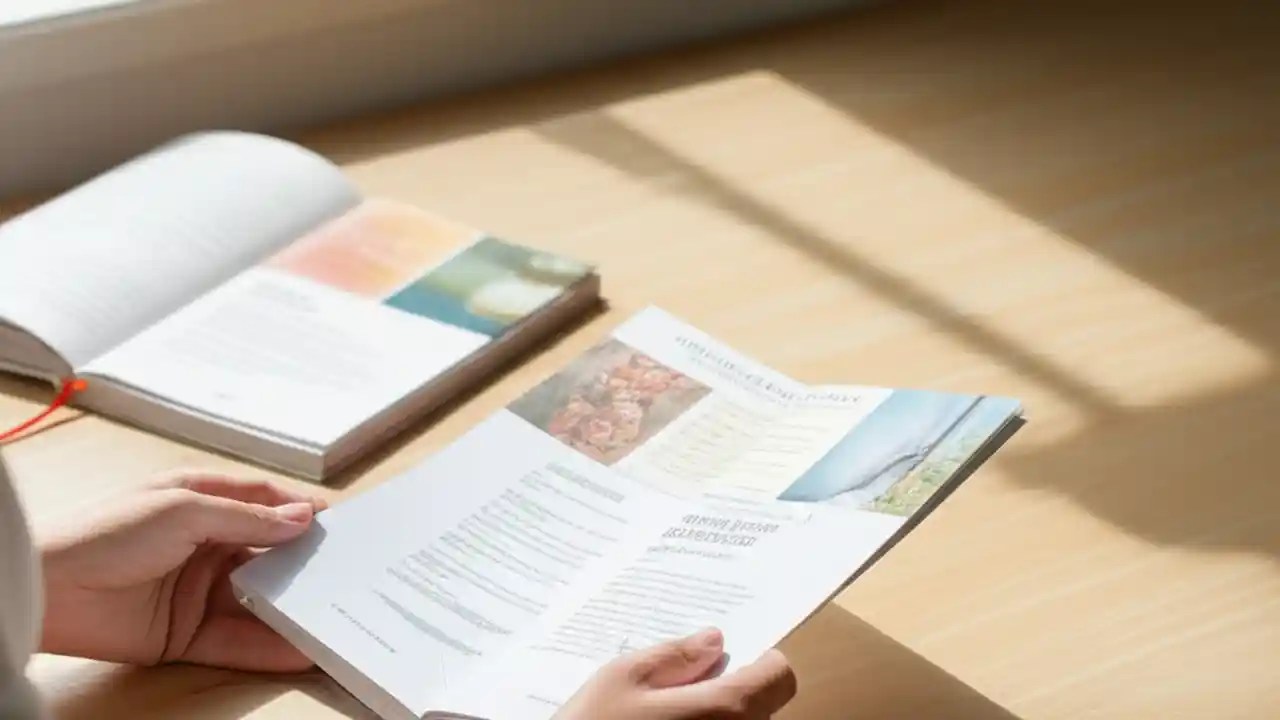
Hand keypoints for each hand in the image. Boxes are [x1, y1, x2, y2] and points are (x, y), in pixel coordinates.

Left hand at [38, 475, 326, 670]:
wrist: (48, 590)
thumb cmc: (107, 533)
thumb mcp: (185, 510)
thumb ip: (247, 519)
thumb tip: (302, 519)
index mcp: (200, 500)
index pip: (263, 501)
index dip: (299, 510)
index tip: (339, 525)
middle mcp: (203, 543)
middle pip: (266, 554)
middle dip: (304, 563)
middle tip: (348, 572)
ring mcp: (196, 590)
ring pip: (257, 599)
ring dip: (292, 607)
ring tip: (335, 614)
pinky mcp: (186, 634)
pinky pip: (237, 641)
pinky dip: (269, 646)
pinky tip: (302, 648)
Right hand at [554, 629, 795, 718]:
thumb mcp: (623, 677)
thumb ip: (675, 656)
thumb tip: (715, 642)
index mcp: (723, 710)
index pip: (779, 678)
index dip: (760, 662)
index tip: (732, 660)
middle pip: (762, 707)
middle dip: (732, 691)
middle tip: (684, 688)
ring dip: (716, 718)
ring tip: (666, 716)